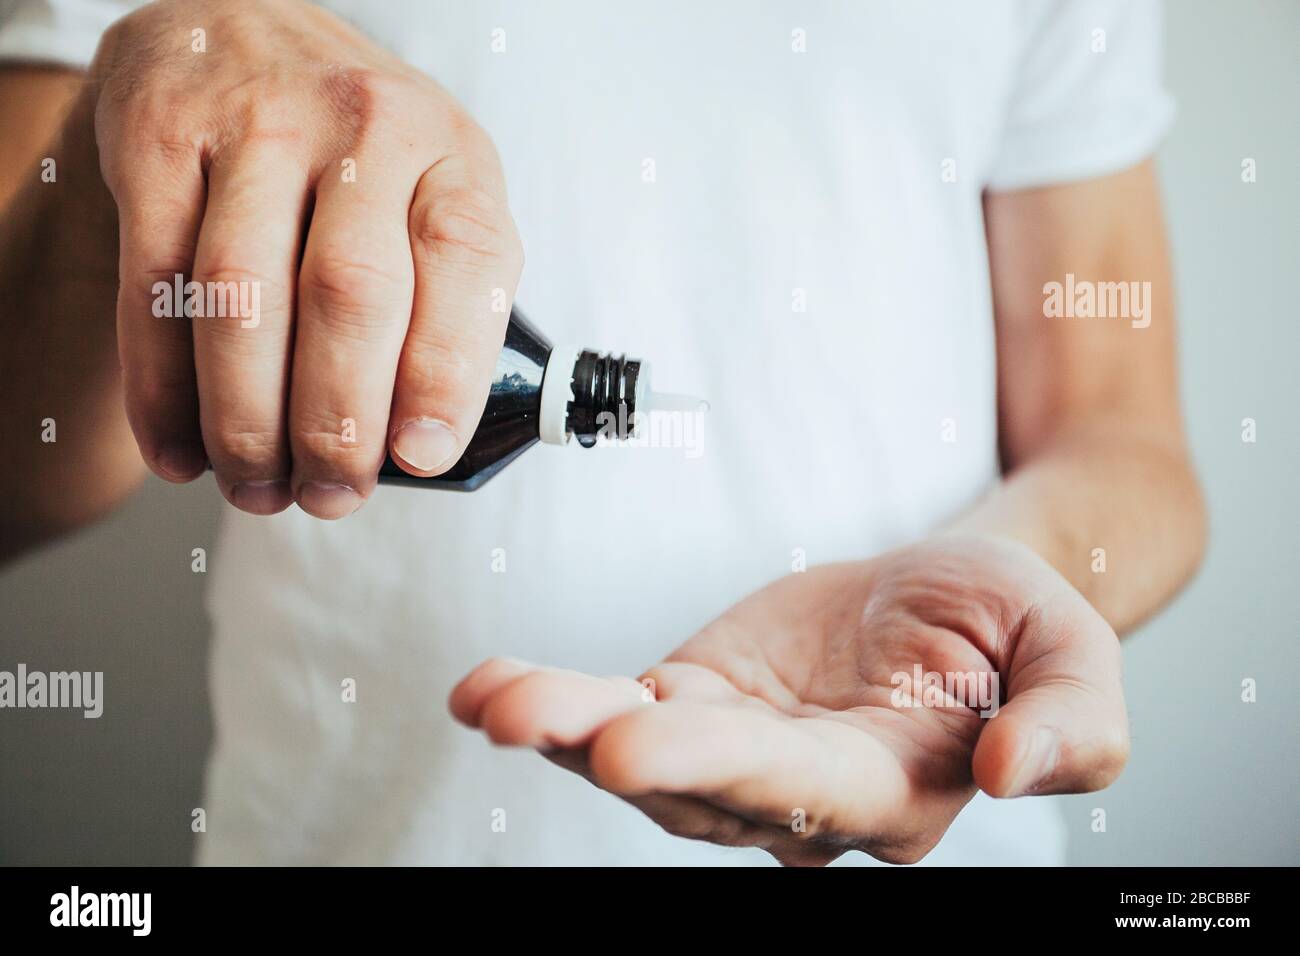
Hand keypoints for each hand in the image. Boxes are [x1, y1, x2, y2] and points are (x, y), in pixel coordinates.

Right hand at [90, 0, 521, 516]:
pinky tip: (180, 448)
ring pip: (244, 297)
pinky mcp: (164, 140)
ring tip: (257, 487)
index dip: (445, 371)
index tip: (421, 455)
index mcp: (451, 156)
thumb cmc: (358, 154)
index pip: (466, 262)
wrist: (241, 33)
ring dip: (246, 419)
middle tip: (330, 493)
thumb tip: (422, 447)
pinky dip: (163, 388)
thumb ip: (452, 303)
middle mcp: (364, 127)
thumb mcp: (439, 199)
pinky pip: (156, 283)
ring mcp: (259, 125)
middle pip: (350, 292)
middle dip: (337, 422)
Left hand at [451, 535, 1127, 865]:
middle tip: (529, 721)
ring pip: (641, 757)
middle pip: (699, 786)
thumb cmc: (1009, 624)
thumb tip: (1016, 773)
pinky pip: (614, 711)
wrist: (948, 598)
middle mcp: (801, 795)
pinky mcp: (691, 707)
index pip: (804, 790)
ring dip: (564, 728)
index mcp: (893, 788)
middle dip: (613, 755)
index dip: (720, 771)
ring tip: (495, 700)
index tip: (639, 743)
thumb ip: (1071, 721)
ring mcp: (734, 756)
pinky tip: (489, 689)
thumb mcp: (1071, 651)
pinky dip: (556, 699)